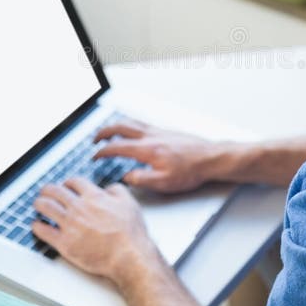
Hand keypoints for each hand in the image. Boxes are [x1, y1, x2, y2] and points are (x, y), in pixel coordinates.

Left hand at [32, 176, 151, 281]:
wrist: (128, 256)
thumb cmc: (131, 233)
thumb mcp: (129, 202)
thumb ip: (117, 190)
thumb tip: (107, 188)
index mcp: (94, 196)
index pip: (73, 182)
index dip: (68, 183)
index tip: (66, 186)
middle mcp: (79, 207)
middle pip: (54, 191)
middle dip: (48, 190)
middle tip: (46, 192)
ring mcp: (70, 225)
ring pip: (45, 207)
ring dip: (39, 203)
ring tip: (38, 204)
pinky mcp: (64, 243)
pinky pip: (43, 231)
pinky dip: (37, 226)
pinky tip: (37, 225)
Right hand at [93, 117, 219, 193]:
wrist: (211, 158)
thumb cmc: (191, 171)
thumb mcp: (164, 183)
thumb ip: (142, 180)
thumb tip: (127, 177)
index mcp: (147, 149)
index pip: (117, 146)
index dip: (102, 151)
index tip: (94, 156)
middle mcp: (151, 136)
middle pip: (120, 127)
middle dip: (104, 132)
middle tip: (95, 139)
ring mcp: (159, 131)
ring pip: (131, 122)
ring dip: (116, 126)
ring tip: (109, 133)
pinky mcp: (166, 131)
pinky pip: (142, 124)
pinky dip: (130, 125)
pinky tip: (132, 131)